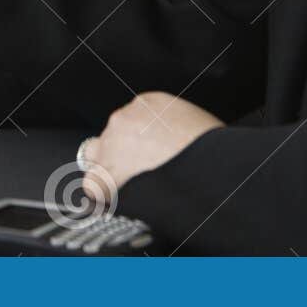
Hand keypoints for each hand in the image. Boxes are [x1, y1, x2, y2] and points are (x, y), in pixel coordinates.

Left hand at [78, 91, 224, 202]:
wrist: (211, 164)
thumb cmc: (214, 147)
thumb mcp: (197, 122)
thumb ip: (177, 126)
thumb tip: (178, 142)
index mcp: (148, 103)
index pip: (128, 121)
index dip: (135, 143)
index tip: (145, 156)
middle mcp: (125, 118)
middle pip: (109, 137)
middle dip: (119, 155)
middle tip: (139, 174)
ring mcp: (112, 145)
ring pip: (95, 158)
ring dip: (108, 172)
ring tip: (130, 190)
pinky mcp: (107, 172)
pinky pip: (93, 186)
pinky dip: (103, 196)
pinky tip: (118, 204)